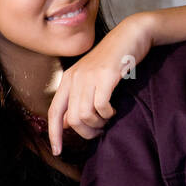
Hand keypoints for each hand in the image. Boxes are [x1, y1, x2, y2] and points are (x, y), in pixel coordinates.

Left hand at [47, 14, 155, 153]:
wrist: (132, 34)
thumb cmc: (114, 60)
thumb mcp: (91, 78)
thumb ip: (78, 98)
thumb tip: (66, 123)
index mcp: (69, 79)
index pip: (54, 112)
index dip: (54, 134)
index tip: (57, 151)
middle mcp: (75, 77)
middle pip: (72, 119)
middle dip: (86, 132)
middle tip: (100, 130)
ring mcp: (89, 76)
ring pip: (85, 115)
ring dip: (98, 124)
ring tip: (108, 118)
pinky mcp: (105, 76)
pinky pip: (100, 106)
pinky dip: (107, 113)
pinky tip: (114, 110)